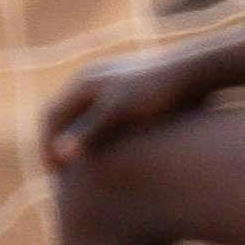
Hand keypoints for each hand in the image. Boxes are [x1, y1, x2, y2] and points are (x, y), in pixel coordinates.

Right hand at [38, 46, 209, 166]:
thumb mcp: (121, 112)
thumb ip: (91, 132)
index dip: (47, 145)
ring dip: (80, 139)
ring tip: (84, 168)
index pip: (51, 115)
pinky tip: (115, 154)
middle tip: (61, 175)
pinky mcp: (134, 89)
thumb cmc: (159, 92)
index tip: (52, 173)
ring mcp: (114, 81)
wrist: (197, 69)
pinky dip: (102, 135)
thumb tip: (61, 154)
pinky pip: (107, 115)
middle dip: (59, 144)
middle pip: (65, 114)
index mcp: (83, 82)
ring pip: (86, 115)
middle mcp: (94, 78)